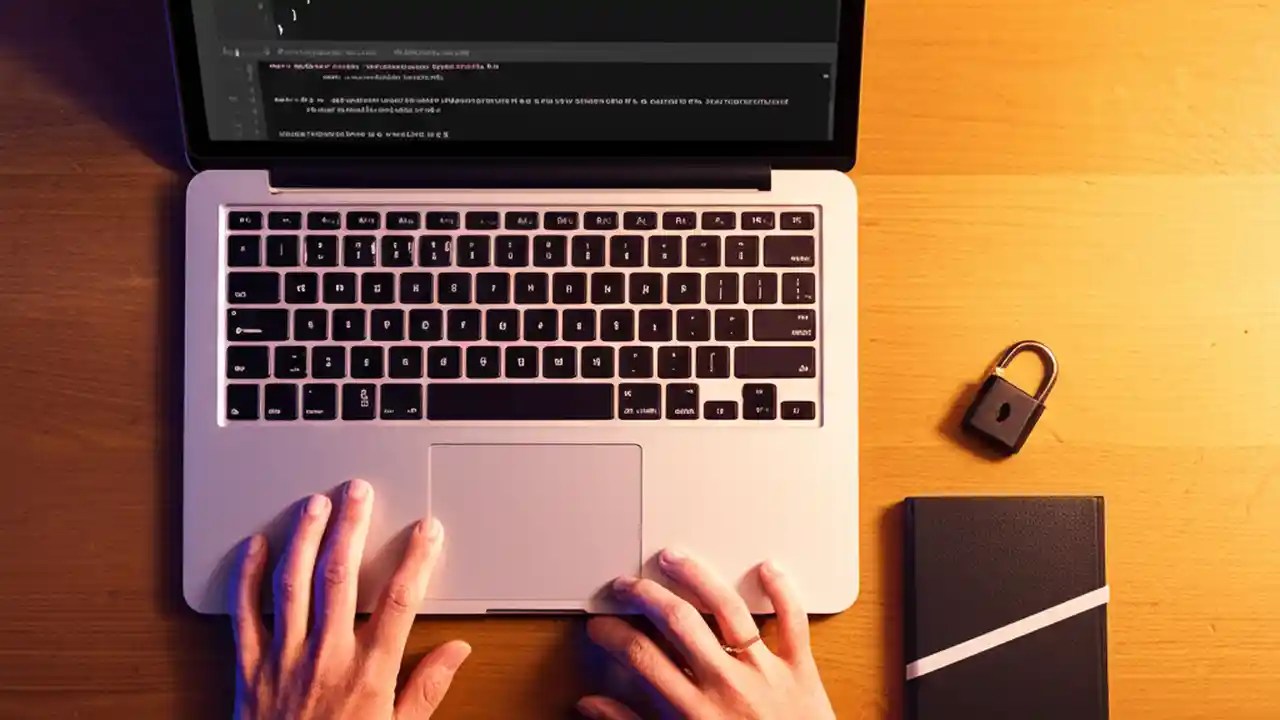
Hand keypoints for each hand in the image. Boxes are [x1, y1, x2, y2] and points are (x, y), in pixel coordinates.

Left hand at [230, 479, 469, 718]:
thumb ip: (427, 690)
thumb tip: (457, 652)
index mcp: (369, 674)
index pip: (400, 600)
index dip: (416, 558)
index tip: (427, 530)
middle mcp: (326, 658)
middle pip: (341, 576)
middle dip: (352, 526)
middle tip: (358, 492)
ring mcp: (283, 660)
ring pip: (292, 583)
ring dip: (304, 537)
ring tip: (314, 504)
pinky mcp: (248, 670)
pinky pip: (243, 614)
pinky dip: (246, 576)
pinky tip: (256, 546)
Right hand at [579, 550, 833, 719]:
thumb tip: (593, 706)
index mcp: (694, 712)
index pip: (642, 657)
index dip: (614, 634)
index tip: (602, 625)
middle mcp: (727, 685)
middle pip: (678, 622)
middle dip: (645, 595)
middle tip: (626, 584)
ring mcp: (765, 673)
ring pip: (728, 610)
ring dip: (697, 578)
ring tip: (674, 558)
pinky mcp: (800, 670)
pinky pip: (793, 622)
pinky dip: (782, 593)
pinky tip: (766, 569)